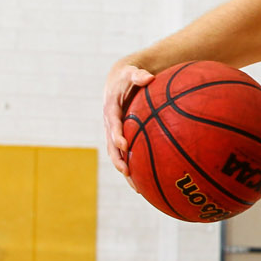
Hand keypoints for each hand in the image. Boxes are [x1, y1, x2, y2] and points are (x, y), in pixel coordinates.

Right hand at [103, 61, 155, 177]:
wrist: (119, 80)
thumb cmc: (129, 76)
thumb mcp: (132, 72)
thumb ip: (139, 75)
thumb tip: (149, 77)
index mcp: (111, 109)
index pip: (113, 124)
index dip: (117, 135)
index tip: (124, 145)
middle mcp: (111, 124)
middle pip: (112, 146)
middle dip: (118, 160)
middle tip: (127, 171)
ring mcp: (115, 133)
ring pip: (118, 155)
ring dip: (125, 170)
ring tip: (137, 188)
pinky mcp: (122, 137)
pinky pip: (127, 154)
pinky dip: (135, 167)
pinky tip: (148, 182)